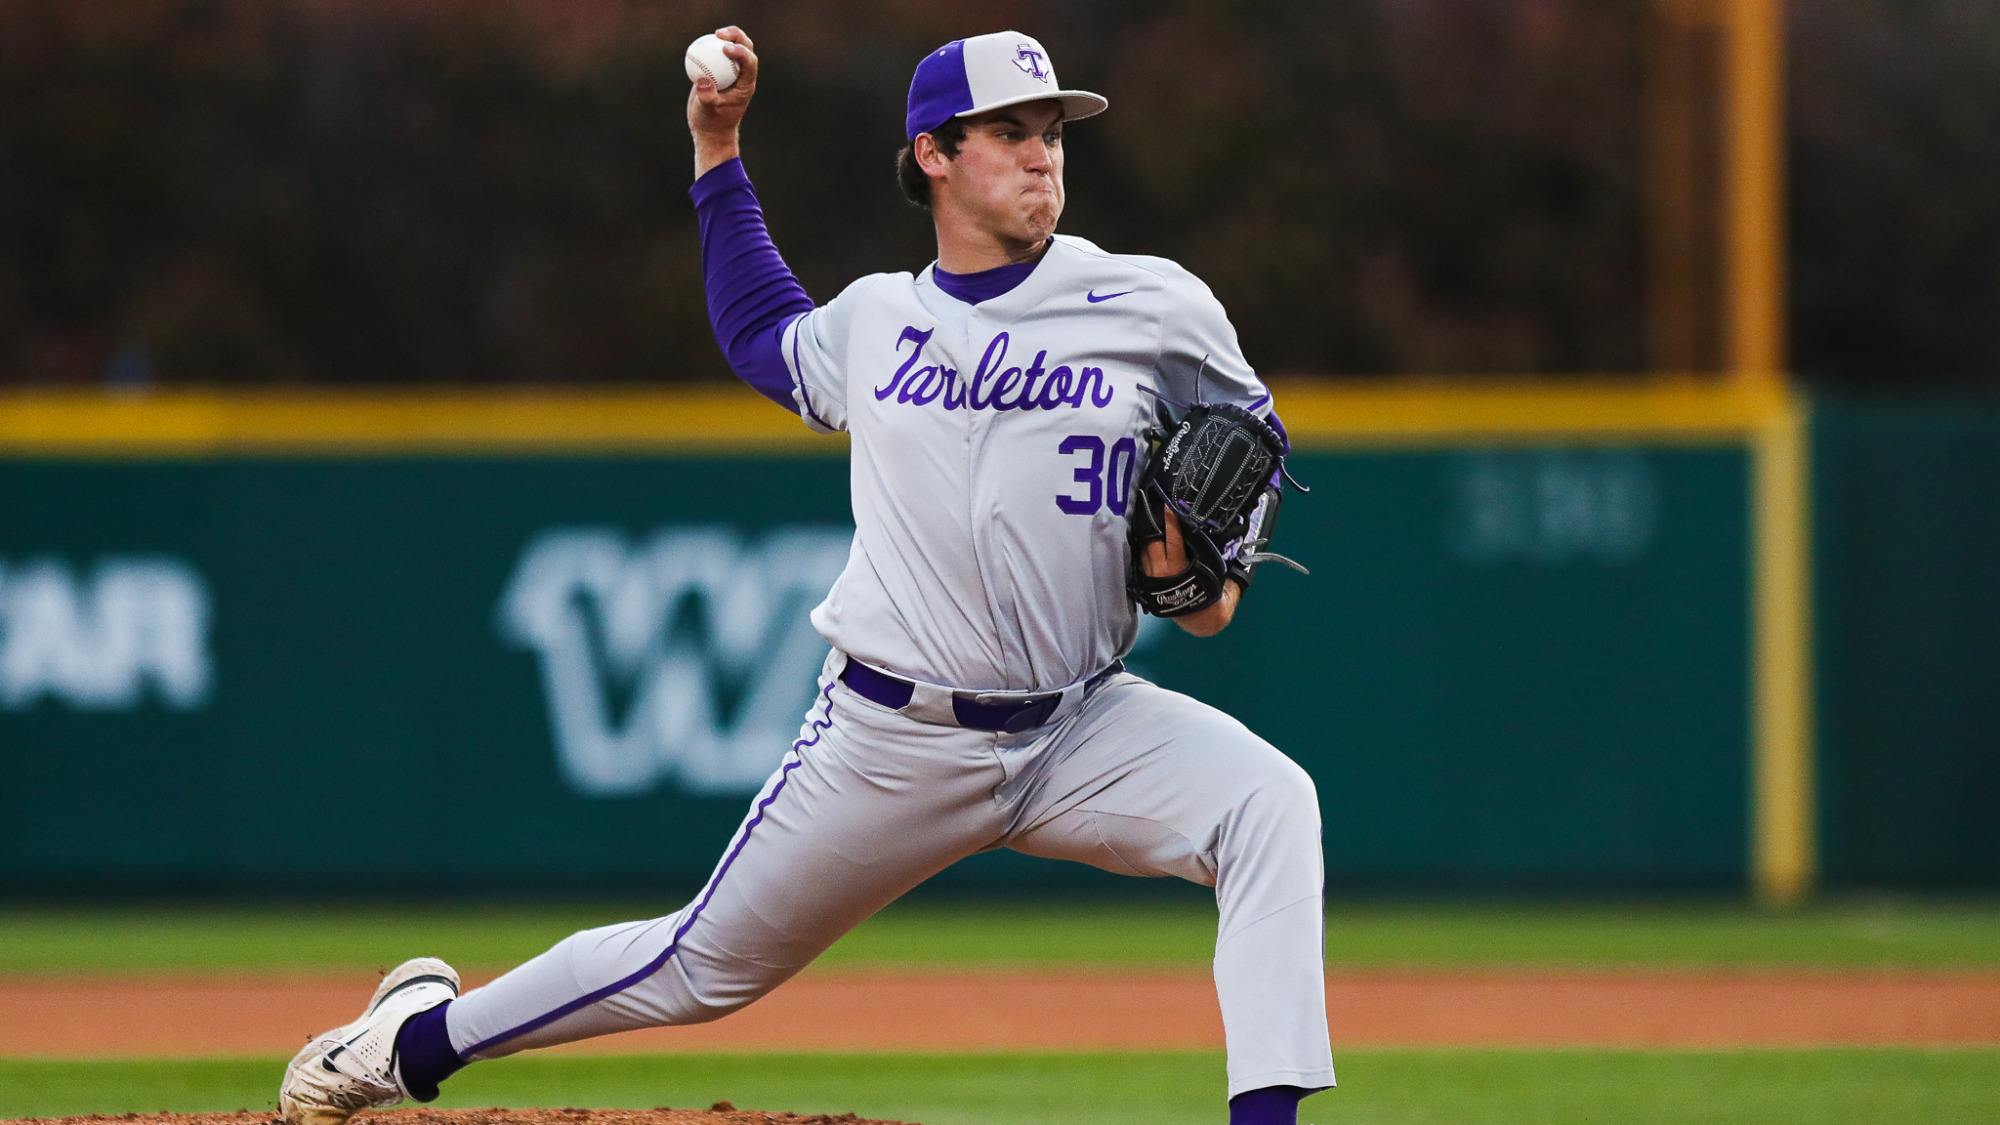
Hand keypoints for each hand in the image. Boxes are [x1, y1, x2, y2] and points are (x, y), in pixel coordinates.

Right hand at [689, 26, 758, 177]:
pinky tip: (699, 44)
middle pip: (746, 48)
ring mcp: (731, 72)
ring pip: (733, 48)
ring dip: (726, 37)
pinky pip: (717, 55)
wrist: (710, 131)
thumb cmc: (711, 123)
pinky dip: (710, 47)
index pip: (749, 63)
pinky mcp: (719, 71)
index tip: (725, 48)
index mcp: (746, 85)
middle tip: (719, 34)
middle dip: (736, 36)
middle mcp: (742, 76)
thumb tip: (703, 80)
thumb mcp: (708, 112)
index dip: (741, 51)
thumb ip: (707, 97)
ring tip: (713, 34)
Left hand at [1142, 510, 1239, 635]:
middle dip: (1155, 524)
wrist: (1198, 618)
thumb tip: (1231, 536)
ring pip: (1144, 547)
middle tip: (1159, 508)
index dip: (1171, 521)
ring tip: (1154, 518)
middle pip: (1152, 540)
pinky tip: (1150, 536)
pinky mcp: (1145, 578)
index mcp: (1178, 568)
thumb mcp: (1218, 574)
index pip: (1172, 539)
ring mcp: (1150, 574)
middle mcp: (1161, 570)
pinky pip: (1141, 557)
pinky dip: (1145, 546)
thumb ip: (1219, 556)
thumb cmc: (1209, 594)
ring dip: (1149, 534)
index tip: (1169, 505)